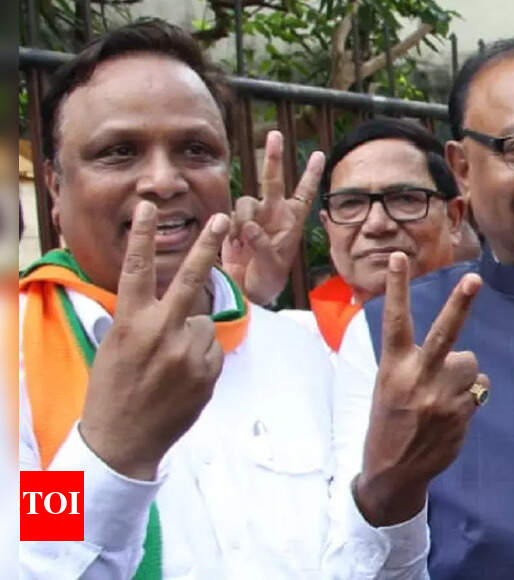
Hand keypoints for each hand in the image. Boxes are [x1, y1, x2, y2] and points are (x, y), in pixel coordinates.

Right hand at [80, 202, 230, 480]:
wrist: (124, 440)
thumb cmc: (113, 390)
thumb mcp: (114, 348)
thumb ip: (141, 321)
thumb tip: (166, 306)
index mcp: (131, 323)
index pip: (136, 270)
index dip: (142, 236)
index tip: (147, 208)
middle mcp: (161, 333)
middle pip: (189, 279)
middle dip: (206, 245)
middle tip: (223, 217)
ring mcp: (188, 353)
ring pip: (203, 324)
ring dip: (192, 336)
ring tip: (169, 365)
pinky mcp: (208, 372)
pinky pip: (211, 350)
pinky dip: (201, 358)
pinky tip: (181, 379)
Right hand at [222, 130, 323, 304]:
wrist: (247, 290)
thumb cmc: (268, 279)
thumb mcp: (272, 266)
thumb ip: (263, 245)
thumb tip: (250, 226)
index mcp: (292, 222)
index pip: (304, 194)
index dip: (311, 174)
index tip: (319, 154)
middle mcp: (274, 213)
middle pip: (273, 180)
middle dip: (274, 157)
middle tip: (275, 134)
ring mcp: (254, 217)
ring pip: (246, 201)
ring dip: (243, 219)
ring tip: (245, 243)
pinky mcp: (235, 223)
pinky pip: (231, 215)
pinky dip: (231, 227)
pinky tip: (234, 243)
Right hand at [355, 252, 485, 525]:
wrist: (394, 471)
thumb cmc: (391, 420)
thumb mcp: (389, 387)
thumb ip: (418, 364)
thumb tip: (466, 358)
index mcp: (393, 367)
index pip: (395, 321)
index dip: (397, 287)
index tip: (399, 257)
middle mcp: (417, 378)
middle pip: (444, 334)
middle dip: (460, 304)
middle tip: (474, 279)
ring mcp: (442, 398)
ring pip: (470, 364)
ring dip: (464, 374)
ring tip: (443, 395)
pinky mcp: (462, 415)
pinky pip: (478, 390)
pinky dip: (469, 397)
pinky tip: (450, 414)